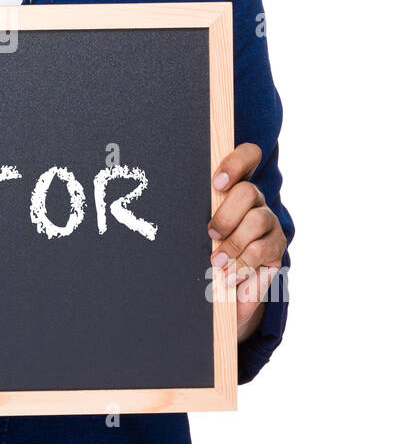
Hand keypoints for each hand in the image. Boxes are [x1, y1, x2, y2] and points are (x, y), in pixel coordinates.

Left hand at [208, 142, 286, 343]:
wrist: (226, 286)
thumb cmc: (204, 248)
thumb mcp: (195, 229)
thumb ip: (192, 212)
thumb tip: (168, 199)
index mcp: (235, 186)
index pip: (248, 156)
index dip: (236, 164)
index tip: (217, 183)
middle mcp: (255, 200)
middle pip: (249, 191)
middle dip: (226, 215)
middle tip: (211, 234)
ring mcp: (268, 222)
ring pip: (258, 219)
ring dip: (234, 242)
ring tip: (217, 261)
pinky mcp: (276, 246)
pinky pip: (263, 249)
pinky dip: (243, 264)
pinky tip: (231, 275)